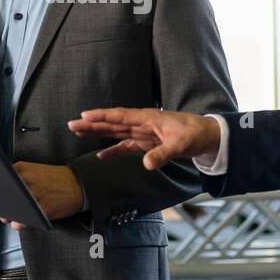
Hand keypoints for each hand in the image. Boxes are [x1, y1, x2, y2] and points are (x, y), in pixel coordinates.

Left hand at [0, 162, 84, 229]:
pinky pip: (26, 217)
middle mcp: (26, 179)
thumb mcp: (33, 171)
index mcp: (21, 168)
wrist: (78, 184)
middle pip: (3, 193)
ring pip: (13, 206)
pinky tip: (18, 223)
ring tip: (8, 216)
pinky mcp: (44, 207)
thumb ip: (16, 179)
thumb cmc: (54, 180)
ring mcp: (35, 193)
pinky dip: (20, 222)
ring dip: (8, 213)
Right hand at [67, 108, 220, 169]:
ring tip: (78, 132)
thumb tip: (146, 164)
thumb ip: (162, 154)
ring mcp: (142, 133)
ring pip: (115, 132)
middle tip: (72, 124)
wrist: (207, 136)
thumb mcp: (181, 144)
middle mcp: (142, 123)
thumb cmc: (195, 134)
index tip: (85, 116)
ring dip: (97, 132)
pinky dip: (113, 151)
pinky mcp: (146, 143)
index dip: (102, 116)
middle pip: (112, 122)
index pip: (120, 116)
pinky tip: (100, 156)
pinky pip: (125, 146)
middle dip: (92, 123)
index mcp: (148, 117)